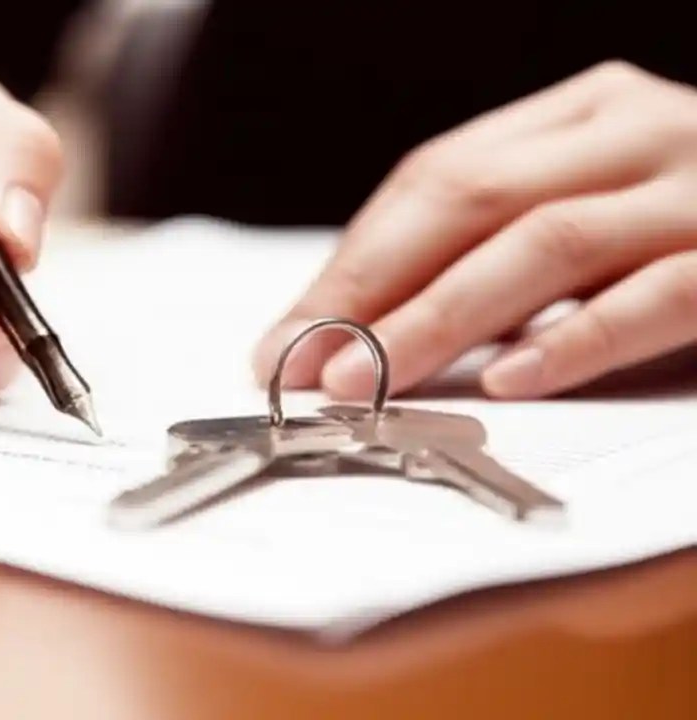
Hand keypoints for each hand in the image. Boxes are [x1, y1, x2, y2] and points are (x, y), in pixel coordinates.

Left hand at [255, 61, 696, 398]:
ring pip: (545, 243)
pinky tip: (515, 379)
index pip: (434, 179)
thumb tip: (365, 323)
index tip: (286, 338)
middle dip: (368, 291)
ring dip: (440, 319)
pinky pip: (660, 294)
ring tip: (368, 381)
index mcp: (584, 114)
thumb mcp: (598, 204)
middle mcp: (637, 130)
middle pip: (467, 199)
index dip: (350, 263)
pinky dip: (581, 340)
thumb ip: (503, 243)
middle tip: (299, 367)